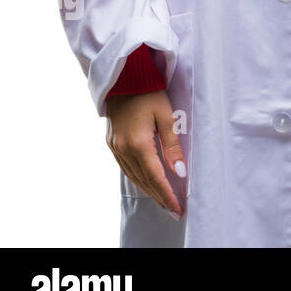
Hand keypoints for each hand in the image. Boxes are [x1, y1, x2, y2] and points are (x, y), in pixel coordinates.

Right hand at [104, 90, 184, 218]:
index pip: (156, 176)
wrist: (124, 80)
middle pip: (144, 180)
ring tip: (163, 201)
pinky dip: (138, 179)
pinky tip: (147, 183)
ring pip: (134, 177)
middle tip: (174, 210)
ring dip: (149, 190)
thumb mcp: (166, 116)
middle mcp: (124, 150)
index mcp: (138, 143)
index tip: (178, 207)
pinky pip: (126, 168)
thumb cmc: (149, 94)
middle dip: (160, 197)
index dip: (167, 194)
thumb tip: (178, 170)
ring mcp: (115, 148)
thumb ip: (172, 145)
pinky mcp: (112, 144)